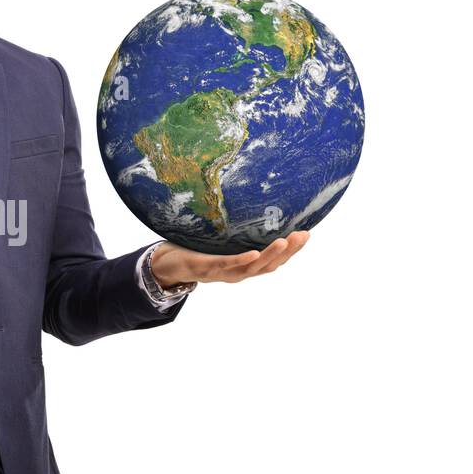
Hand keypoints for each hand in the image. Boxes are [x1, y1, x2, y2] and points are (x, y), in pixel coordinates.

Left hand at [151, 231, 309, 285]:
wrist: (166, 264)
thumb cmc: (194, 248)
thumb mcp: (219, 237)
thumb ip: (235, 226)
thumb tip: (250, 200)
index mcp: (243, 264)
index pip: (273, 258)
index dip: (291, 249)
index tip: (307, 233)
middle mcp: (237, 272)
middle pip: (268, 265)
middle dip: (288, 252)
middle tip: (303, 236)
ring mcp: (222, 273)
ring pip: (252, 268)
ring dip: (270, 256)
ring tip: (285, 242)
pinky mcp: (206, 269)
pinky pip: (226, 265)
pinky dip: (241, 261)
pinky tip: (253, 253)